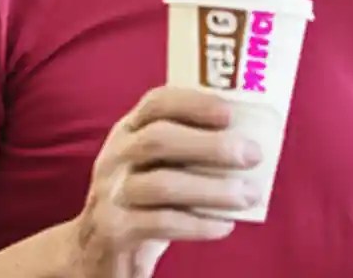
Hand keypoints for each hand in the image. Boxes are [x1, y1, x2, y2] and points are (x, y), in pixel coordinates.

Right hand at [69, 87, 262, 277]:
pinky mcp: (113, 229)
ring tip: (248, 195)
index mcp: (129, 130)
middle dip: (210, 145)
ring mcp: (110, 193)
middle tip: (252, 154)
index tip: (231, 112)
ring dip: (213, 189)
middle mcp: (115, 156)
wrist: (96, 250)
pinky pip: (160, 223)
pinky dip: (198, 224)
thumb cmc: (145, 199)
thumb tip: (255, 141)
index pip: (156, 102)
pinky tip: (225, 225)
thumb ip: (193, 150)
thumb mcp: (158, 165)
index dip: (194, 103)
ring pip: (162, 184)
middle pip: (158, 140)